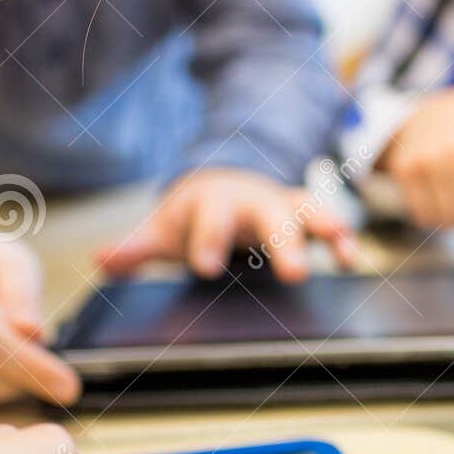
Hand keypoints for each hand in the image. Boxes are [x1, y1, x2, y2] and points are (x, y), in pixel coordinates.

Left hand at [95, 168, 358, 282]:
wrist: (225, 180)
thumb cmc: (194, 216)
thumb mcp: (164, 229)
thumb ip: (137, 248)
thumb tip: (101, 262)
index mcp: (213, 203)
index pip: (211, 220)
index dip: (209, 242)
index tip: (207, 268)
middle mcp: (253, 200)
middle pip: (270, 217)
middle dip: (283, 243)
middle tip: (294, 273)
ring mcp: (283, 206)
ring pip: (308, 210)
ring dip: (326, 229)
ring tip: (341, 250)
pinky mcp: (306, 217)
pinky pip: (330, 224)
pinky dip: (343, 240)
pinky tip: (351, 261)